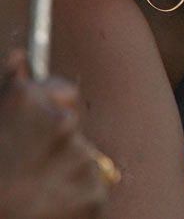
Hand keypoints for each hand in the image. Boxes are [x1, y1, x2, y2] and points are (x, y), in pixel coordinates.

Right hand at [0, 50, 108, 218]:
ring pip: (81, 158)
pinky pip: (90, 188)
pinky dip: (73, 198)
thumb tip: (19, 55)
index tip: (41, 127)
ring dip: (63, 172)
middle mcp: (60, 122)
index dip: (53, 109)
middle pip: (73, 127)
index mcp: (27, 102)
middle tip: (27, 170)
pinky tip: (47, 208)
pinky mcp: (93, 190)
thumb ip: (13, 88)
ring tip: (32, 192)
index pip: (65, 91)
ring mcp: (80, 156)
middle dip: (55, 144)